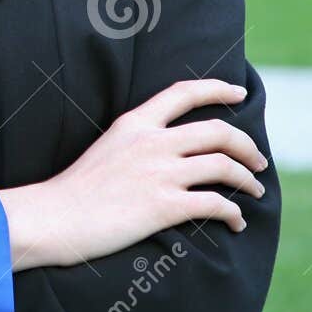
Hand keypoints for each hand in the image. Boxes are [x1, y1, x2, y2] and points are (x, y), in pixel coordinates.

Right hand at [0, 78, 267, 270]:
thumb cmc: (74, 191)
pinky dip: (235, 214)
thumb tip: (166, 150)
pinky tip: (237, 223)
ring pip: (224, 166)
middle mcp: (151, 142)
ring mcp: (159, 173)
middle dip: (247, 146)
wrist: (53, 217)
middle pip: (218, 131)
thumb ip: (135, 142)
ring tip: (255, 190)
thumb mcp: (105, 148)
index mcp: (134, 124)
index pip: (183, 93)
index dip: (217, 88)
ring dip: (248, 180)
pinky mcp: (165, 205)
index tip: (239, 92)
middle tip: (258, 161)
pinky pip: (216, 205)